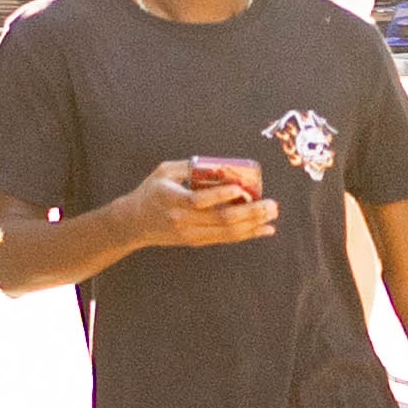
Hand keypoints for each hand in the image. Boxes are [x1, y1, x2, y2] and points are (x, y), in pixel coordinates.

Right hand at [119, 157, 277, 251]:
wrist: (134, 223)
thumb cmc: (151, 192)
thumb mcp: (163, 172)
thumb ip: (189, 167)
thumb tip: (220, 165)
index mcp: (172, 199)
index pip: (200, 200)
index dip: (222, 196)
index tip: (242, 189)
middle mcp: (182, 219)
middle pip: (221, 219)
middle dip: (250, 212)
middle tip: (271, 204)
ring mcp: (190, 234)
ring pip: (228, 232)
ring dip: (253, 225)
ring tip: (272, 215)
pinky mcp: (197, 242)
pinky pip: (226, 239)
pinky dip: (248, 234)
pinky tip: (264, 229)